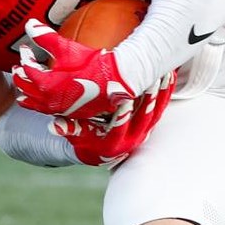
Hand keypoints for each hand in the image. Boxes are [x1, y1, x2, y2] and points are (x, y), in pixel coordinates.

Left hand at [12, 19, 136, 127]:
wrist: (114, 81)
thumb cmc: (91, 64)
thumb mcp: (66, 48)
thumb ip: (45, 37)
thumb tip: (29, 24)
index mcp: (45, 84)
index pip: (27, 69)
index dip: (25, 56)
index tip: (26, 48)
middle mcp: (49, 100)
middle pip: (26, 89)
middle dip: (20, 76)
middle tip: (18, 68)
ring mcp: (59, 109)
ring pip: (34, 104)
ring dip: (27, 95)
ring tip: (24, 89)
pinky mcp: (69, 114)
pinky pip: (48, 110)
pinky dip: (40, 104)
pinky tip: (45, 99)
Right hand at [50, 73, 175, 167]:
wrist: (100, 152)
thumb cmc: (84, 139)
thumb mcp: (75, 134)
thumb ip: (68, 128)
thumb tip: (54, 125)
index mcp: (113, 145)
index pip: (119, 127)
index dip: (123, 113)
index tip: (126, 97)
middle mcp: (132, 141)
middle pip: (144, 118)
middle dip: (149, 98)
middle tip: (153, 78)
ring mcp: (144, 133)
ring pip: (156, 112)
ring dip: (161, 93)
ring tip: (164, 72)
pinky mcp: (151, 125)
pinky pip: (162, 107)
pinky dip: (166, 92)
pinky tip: (169, 76)